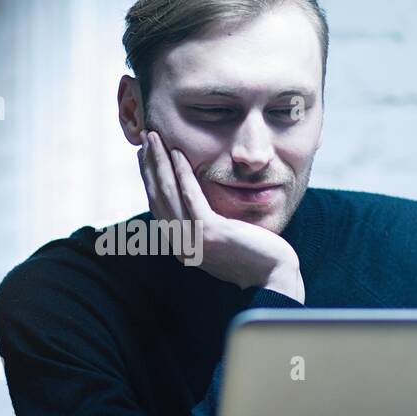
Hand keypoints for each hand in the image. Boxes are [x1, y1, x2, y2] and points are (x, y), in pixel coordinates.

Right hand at [138, 130, 304, 301]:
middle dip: (149, 164)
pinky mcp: (211, 233)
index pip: (158, 205)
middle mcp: (180, 244)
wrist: (272, 278)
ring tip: (154, 138)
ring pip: (168, 193)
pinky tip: (177, 153)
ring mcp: (193, 240)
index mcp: (180, 245)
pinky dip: (182, 173)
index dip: (149, 177)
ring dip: (158, 162)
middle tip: (145, 137)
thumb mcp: (220, 239)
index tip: (144, 154)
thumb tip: (194, 202)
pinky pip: (191, 197)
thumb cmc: (252, 256)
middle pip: (157, 196)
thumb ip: (202, 225)